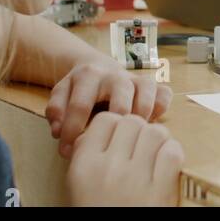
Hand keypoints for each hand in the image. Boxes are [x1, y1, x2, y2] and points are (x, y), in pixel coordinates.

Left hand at [46, 61, 172, 158]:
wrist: (98, 68)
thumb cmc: (79, 89)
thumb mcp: (61, 94)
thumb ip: (56, 110)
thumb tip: (58, 131)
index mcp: (89, 74)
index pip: (80, 105)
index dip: (72, 131)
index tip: (66, 152)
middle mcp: (115, 74)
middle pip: (120, 101)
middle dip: (112, 129)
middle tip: (102, 147)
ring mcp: (137, 78)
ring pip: (147, 95)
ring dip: (139, 119)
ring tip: (128, 137)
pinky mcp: (154, 84)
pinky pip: (164, 95)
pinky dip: (159, 110)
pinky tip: (148, 124)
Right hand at [67, 112, 182, 206]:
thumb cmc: (98, 212)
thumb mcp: (78, 185)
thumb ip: (86, 155)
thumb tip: (101, 128)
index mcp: (84, 166)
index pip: (105, 120)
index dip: (116, 124)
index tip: (121, 135)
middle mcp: (109, 168)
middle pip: (132, 122)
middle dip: (138, 130)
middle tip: (139, 145)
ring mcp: (136, 179)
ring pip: (155, 132)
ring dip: (158, 139)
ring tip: (154, 152)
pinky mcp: (160, 190)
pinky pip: (172, 152)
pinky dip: (172, 153)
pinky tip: (166, 163)